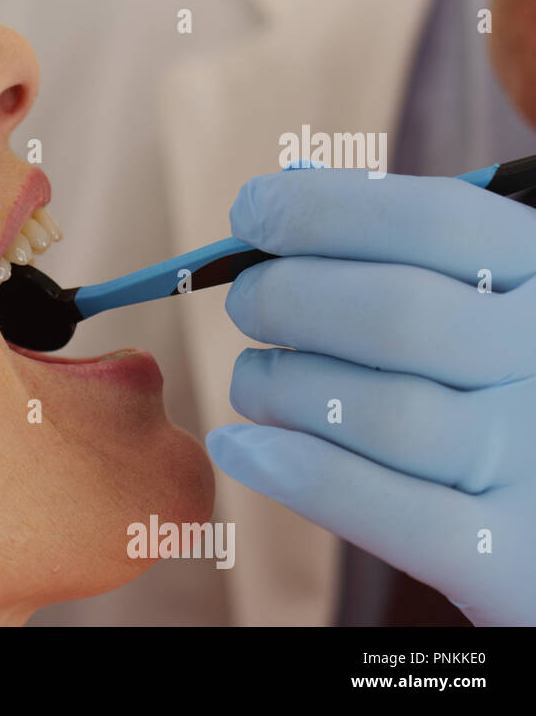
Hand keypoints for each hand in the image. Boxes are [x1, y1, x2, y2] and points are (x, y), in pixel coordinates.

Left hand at [206, 166, 535, 625]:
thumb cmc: (502, 374)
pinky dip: (294, 473)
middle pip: (396, 315)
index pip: (434, 220)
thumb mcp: (490, 293)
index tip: (249, 213)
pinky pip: (385, 513)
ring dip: (279, 388)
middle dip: (286, 299)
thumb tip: (289, 189)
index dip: (321, 211)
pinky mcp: (508, 558)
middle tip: (247, 304)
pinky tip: (238, 448)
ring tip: (254, 382)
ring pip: (377, 413)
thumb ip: (407, 244)